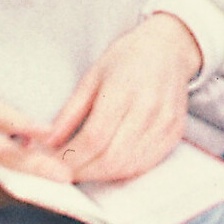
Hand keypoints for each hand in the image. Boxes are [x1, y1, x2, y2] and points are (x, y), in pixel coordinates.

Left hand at [40, 14, 201, 183]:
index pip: (94, 137)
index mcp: (124, 89)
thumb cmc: (128, 59)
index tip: (52, 163)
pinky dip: (123, 171)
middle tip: (64, 172)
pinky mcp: (175, 132)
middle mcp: (148, 108)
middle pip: (112, 158)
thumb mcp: (92, 76)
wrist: (169, 48)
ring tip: (84, 168)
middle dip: (83, 171)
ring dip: (101, 175)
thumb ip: (70, 112)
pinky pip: (146, 164)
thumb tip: (48, 143)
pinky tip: (109, 165)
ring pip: (129, 166)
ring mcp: (165, 122)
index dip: (71, 157)